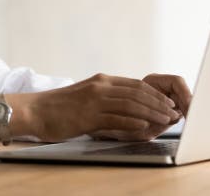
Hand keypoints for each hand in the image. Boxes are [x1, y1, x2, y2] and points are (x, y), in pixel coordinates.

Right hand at [21, 73, 182, 142]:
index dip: (155, 94)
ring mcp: (94, 101)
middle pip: (137, 93)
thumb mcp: (86, 95)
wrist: (35, 110)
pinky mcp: (88, 117)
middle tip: (174, 113)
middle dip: (159, 104)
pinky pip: (116, 119)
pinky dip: (133, 123)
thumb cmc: (60, 107)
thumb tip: (126, 106)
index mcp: (101, 81)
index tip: (168, 103)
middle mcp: (100, 87)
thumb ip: (105, 97)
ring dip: (151, 113)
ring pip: (131, 105)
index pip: (135, 84)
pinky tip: (145, 128)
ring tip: (166, 121)